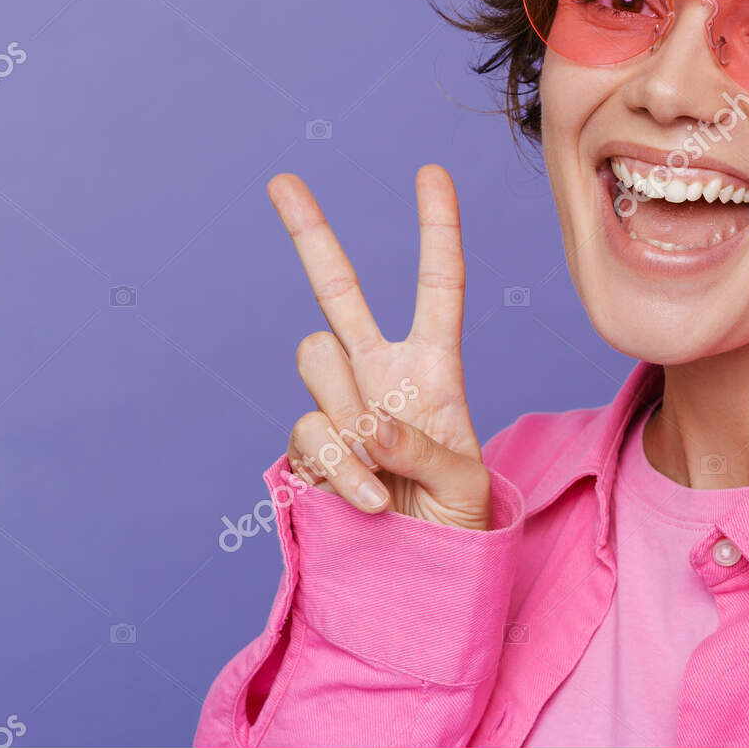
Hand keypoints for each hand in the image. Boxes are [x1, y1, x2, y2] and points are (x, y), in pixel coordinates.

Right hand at [270, 166, 490, 529]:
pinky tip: (365, 500)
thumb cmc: (457, 523)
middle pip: (338, 291)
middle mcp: (379, 372)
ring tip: (383, 473)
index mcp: (433, 366)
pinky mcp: (307, 445)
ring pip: (315, 360)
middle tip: (281, 180)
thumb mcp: (467, 486)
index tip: (431, 172)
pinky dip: (337, 466)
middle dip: (310, 233)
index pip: (438, 287)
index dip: (436, 230)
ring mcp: (337, 406)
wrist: (418, 574)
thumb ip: (423, 449)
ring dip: (350, 414)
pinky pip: (307, 430)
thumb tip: (372, 424)